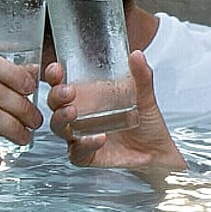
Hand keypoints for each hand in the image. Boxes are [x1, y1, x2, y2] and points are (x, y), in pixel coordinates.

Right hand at [45, 50, 185, 170]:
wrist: (156, 150)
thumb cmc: (145, 122)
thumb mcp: (144, 97)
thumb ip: (141, 76)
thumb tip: (137, 55)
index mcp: (87, 98)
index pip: (62, 84)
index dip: (54, 76)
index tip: (56, 68)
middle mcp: (79, 116)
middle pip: (55, 105)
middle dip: (56, 96)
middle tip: (68, 91)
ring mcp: (80, 136)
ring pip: (58, 128)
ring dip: (62, 118)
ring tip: (73, 112)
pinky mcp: (86, 155)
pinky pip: (78, 152)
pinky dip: (86, 144)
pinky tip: (99, 138)